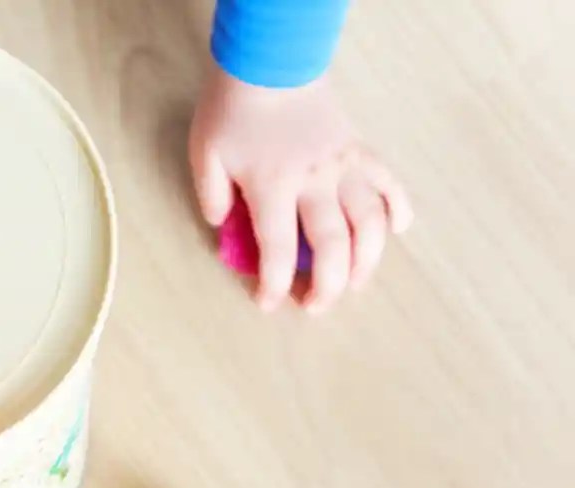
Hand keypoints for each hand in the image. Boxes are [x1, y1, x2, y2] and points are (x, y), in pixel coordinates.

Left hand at [189, 62, 413, 312]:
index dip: (273, 284)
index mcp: (273, 186)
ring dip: (367, 261)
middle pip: (332, 245)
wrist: (271, 62)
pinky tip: (399, 231)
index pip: (277, 250)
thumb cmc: (232, 109)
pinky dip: (400, 209)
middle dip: (328, 285)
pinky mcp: (360, 150)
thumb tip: (224, 229)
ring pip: (369, 223)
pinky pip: (390, 183)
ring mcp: (343, 166)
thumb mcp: (205, 155)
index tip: (268, 305)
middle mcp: (315, 181)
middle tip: (316, 307)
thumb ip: (212, 197)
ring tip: (355, 285)